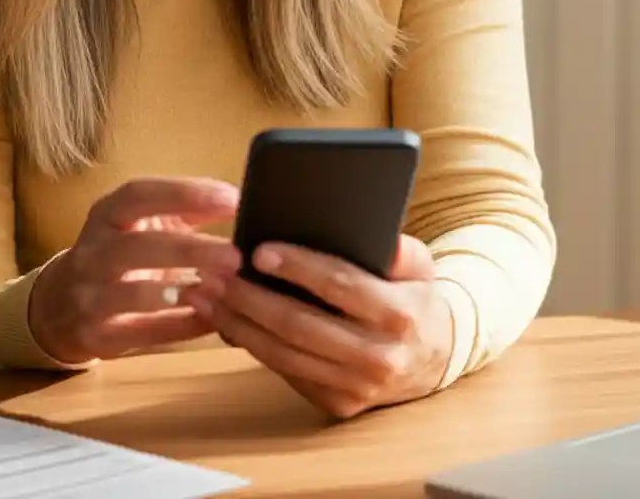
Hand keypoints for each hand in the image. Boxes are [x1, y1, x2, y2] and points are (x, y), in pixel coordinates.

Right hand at [29, 178, 242, 364]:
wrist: (58, 305)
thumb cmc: (117, 255)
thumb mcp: (140, 225)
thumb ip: (184, 212)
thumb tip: (234, 200)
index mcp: (106, 216)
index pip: (139, 195)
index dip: (184, 194)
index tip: (232, 199)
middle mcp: (93, 252)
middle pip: (138, 246)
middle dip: (189, 249)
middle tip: (234, 255)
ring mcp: (90, 296)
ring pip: (135, 294)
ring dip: (182, 292)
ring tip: (223, 288)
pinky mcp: (98, 335)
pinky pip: (144, 333)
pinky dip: (181, 327)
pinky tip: (214, 320)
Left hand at [185, 235, 452, 418]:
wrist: (435, 358)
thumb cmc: (415, 297)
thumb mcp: (421, 265)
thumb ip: (399, 248)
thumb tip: (373, 235)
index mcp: (400, 315)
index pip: (341, 286)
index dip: (298, 268)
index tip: (259, 250)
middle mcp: (380, 357)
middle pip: (300, 324)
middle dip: (249, 297)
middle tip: (213, 273)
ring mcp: (358, 387)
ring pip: (284, 354)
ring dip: (237, 324)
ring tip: (204, 296)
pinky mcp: (338, 404)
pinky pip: (286, 372)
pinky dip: (251, 346)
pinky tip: (225, 322)